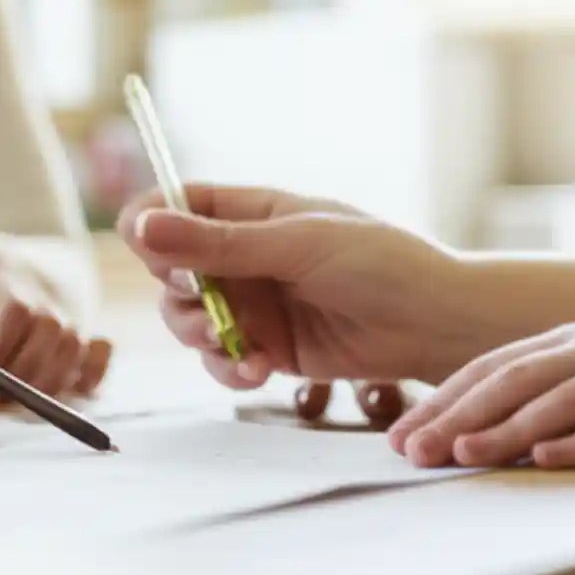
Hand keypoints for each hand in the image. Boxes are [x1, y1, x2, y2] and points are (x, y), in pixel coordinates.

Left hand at [0, 237, 111, 405]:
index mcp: (9, 282)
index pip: (14, 312)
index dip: (0, 348)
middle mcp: (44, 297)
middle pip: (50, 330)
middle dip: (24, 369)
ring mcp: (66, 314)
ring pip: (74, 344)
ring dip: (51, 376)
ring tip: (21, 400)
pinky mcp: (81, 332)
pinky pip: (101, 351)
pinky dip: (95, 370)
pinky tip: (78, 390)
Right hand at [117, 185, 473, 388]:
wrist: (434, 325)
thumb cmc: (379, 263)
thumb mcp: (296, 245)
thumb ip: (217, 243)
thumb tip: (141, 225)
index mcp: (250, 212)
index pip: (174, 204)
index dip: (149, 222)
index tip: (144, 244)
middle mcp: (242, 257)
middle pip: (169, 271)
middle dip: (178, 292)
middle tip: (203, 305)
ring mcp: (251, 304)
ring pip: (187, 320)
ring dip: (198, 335)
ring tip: (234, 346)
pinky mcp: (265, 348)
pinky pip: (220, 360)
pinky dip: (227, 367)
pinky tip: (256, 370)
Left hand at [388, 322, 574, 468]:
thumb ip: (543, 390)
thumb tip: (468, 427)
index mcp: (569, 342)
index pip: (491, 369)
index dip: (441, 400)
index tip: (399, 432)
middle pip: (515, 381)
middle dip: (458, 415)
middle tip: (414, 449)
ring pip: (562, 401)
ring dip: (508, 429)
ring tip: (463, 454)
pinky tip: (547, 460)